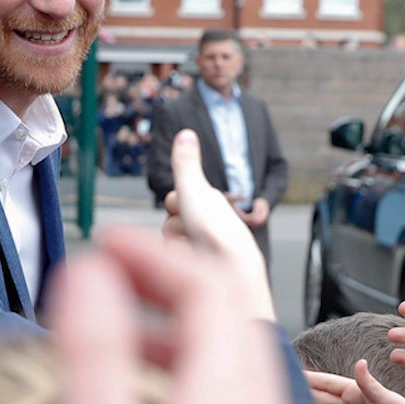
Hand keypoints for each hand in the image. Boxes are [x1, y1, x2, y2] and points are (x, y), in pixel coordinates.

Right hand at [50, 229, 296, 403]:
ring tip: (112, 350)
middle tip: (101, 284)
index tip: (100, 244)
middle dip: (165, 291)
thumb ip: (97, 355)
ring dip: (174, 345)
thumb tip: (91, 273)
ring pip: (231, 379)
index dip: (155, 255)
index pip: (211, 292)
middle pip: (228, 328)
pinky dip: (186, 397)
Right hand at [161, 130, 273, 319]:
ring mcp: (206, 250)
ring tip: (196, 251)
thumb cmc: (216, 230)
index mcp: (208, 205)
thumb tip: (186, 130)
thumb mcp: (195, 190)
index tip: (185, 208)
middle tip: (192, 230)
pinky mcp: (204, 273)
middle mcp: (208, 226)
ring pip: (171, 247)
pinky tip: (196, 268)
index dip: (174, 204)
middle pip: (169, 225)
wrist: (235, 271)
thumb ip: (185, 164)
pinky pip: (177, 268)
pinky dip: (182, 266)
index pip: (173, 201)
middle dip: (174, 228)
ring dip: (177, 247)